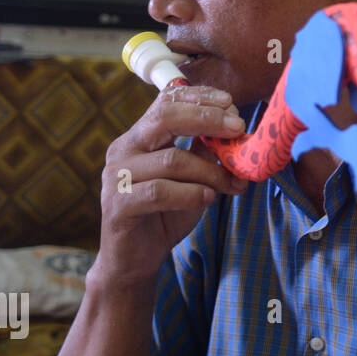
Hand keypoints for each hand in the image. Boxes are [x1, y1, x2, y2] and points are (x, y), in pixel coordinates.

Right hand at [97, 84, 248, 285]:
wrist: (135, 259)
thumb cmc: (166, 213)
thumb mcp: (193, 177)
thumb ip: (206, 153)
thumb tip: (237, 131)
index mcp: (140, 137)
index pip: (165, 102)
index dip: (199, 96)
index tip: (230, 102)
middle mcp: (124, 150)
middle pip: (165, 118)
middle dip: (207, 119)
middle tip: (239, 127)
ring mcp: (117, 176)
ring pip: (172, 159)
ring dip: (210, 171)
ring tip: (231, 183)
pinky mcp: (117, 204)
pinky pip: (160, 191)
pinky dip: (191, 194)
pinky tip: (208, 199)